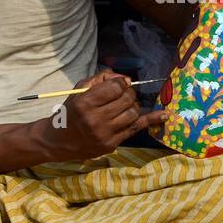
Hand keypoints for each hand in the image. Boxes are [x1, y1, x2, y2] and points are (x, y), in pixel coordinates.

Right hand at [42, 71, 165, 159]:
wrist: (57, 141)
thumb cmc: (69, 113)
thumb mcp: (78, 91)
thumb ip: (100, 79)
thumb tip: (123, 78)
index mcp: (85, 103)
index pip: (115, 87)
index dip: (120, 83)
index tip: (118, 85)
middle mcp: (95, 119)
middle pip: (127, 99)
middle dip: (128, 93)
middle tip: (122, 95)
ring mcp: (104, 133)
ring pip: (133, 112)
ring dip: (133, 106)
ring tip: (124, 107)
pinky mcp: (111, 144)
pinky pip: (136, 128)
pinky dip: (151, 119)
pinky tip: (164, 115)